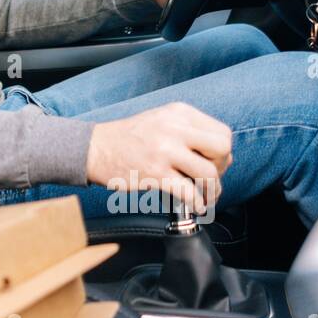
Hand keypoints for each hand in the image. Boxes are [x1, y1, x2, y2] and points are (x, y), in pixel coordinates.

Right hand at [85, 102, 232, 215]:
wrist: (94, 148)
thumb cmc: (129, 138)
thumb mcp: (162, 121)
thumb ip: (190, 131)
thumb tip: (223, 156)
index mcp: (179, 112)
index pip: (222, 132)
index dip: (222, 153)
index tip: (213, 163)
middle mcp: (174, 127)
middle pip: (222, 149)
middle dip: (221, 169)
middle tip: (209, 179)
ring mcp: (165, 150)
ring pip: (209, 173)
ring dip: (212, 191)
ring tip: (204, 197)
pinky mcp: (156, 173)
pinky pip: (189, 192)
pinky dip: (197, 203)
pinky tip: (194, 205)